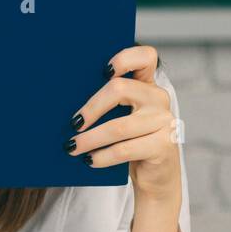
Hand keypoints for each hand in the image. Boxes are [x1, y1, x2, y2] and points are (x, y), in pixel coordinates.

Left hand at [65, 44, 180, 203]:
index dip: (124, 58)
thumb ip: (108, 105)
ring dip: (90, 138)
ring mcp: (163, 121)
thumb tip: (66, 105)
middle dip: (91, 107)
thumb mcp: (121, 118)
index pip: (145, 56)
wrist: (156, 175)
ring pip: (119, 126)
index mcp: (147, 84)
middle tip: (73, 124)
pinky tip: (90, 160)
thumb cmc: (131, 142)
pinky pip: (125, 149)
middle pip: (120, 89)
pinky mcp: (163, 145)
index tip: (103, 71)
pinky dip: (102, 156)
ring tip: (72, 147)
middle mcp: (158, 98)